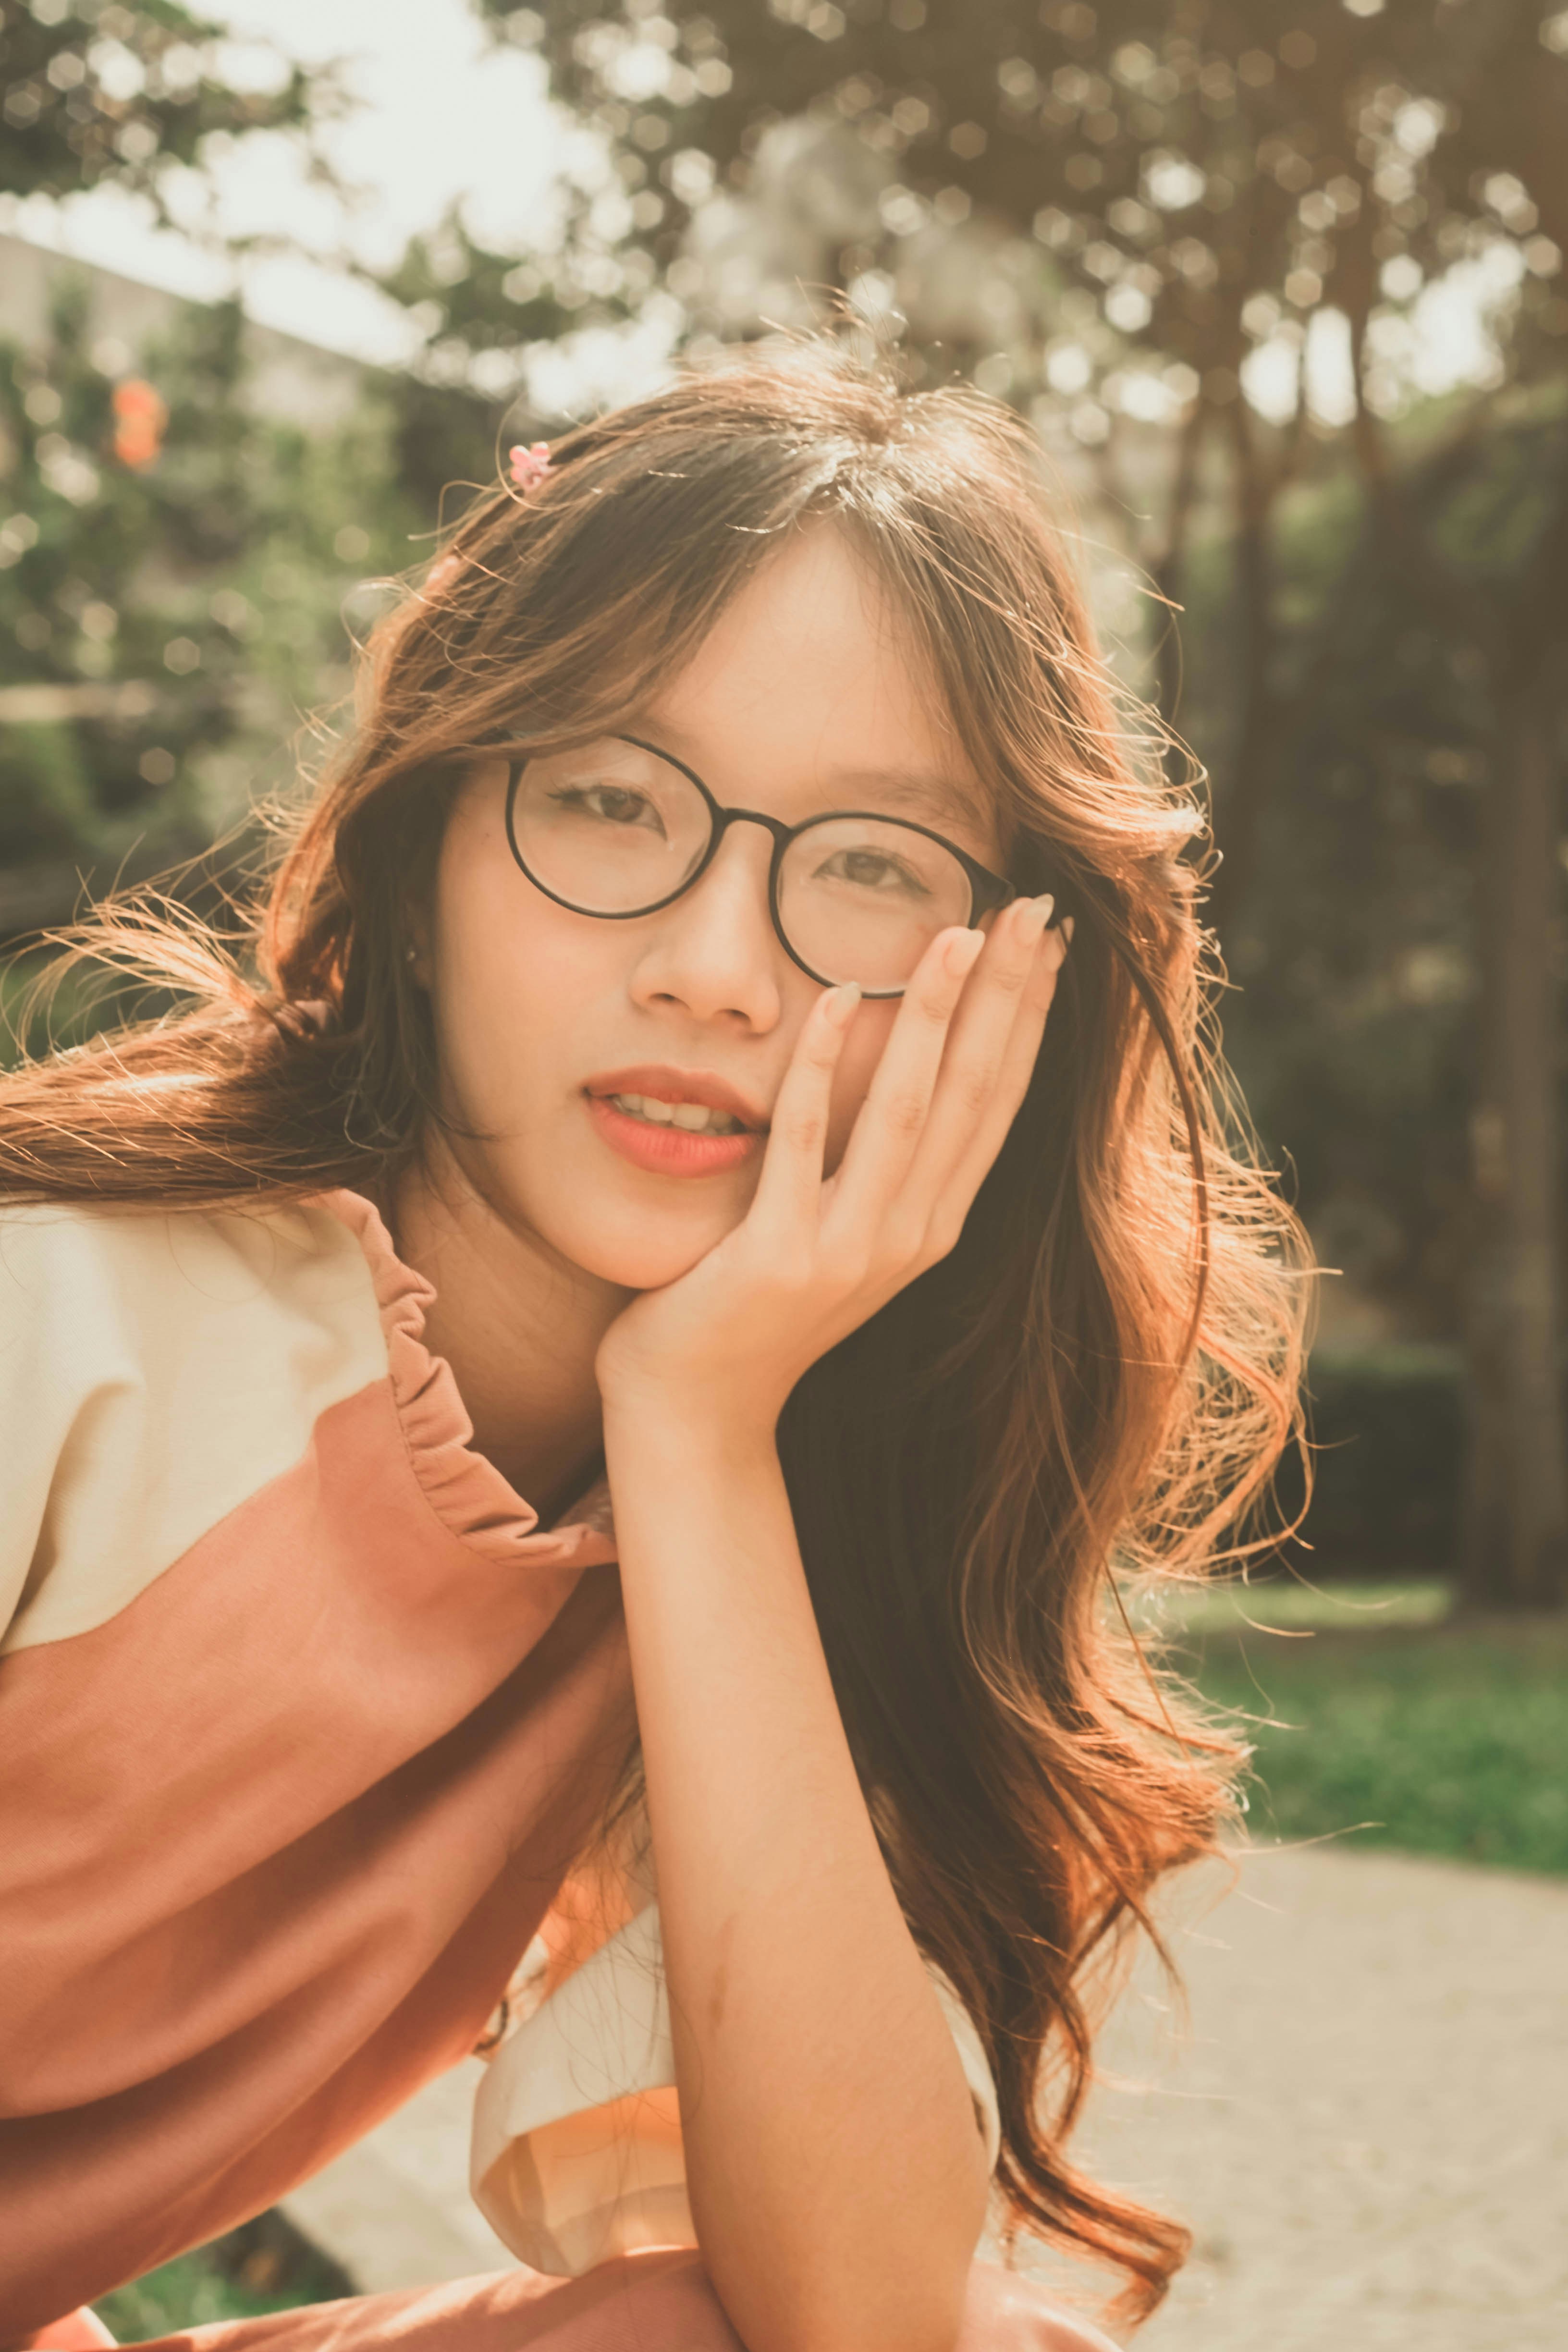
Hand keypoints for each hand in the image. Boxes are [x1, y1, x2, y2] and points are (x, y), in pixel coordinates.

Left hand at [595, 895, 1068, 1435]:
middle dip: (1004, 999)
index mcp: (931, 1226)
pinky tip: (836, 1000)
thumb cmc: (758, 1311)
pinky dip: (819, 1070)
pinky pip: (802, 1145)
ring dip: (932, 1018)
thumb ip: (877, 1163)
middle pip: (970, 1096)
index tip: (1047, 941)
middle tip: (1030, 911)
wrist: (696, 1413)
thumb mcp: (843, 1231)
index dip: (1027, 1020)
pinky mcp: (777, 1258)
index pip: (997, 1104)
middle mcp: (907, 1237)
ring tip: (955, 934)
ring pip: (903, 1113)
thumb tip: (904, 1060)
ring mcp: (847, 1251)